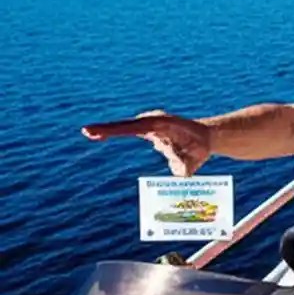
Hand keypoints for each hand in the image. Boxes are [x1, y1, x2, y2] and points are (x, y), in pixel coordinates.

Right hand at [82, 110, 211, 176]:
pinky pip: (129, 132)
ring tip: (93, 132)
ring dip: (108, 130)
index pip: (135, 128)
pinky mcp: (147, 129)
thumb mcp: (195, 161)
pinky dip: (113, 132)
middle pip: (126, 126)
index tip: (95, 132)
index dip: (115, 131)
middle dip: (106, 129)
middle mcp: (153, 121)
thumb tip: (178, 173)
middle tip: (86, 132)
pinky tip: (100, 135)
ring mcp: (149, 123)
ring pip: (126, 128)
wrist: (205, 137)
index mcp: (163, 125)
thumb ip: (184, 167)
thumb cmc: (200, 149)